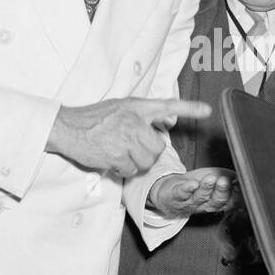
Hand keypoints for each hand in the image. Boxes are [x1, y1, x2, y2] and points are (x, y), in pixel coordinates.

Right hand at [47, 97, 210, 177]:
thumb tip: (167, 123)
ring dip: (135, 164)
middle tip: (131, 149)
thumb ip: (142, 115)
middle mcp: (133, 120)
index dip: (189, 108)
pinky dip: (123, 170)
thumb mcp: (119, 108)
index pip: (168, 105)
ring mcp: (125, 137)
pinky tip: (111, 159)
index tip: (208, 110)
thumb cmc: (93, 119)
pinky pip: (131, 170)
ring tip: (119, 153)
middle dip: (147, 154)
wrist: (67, 127)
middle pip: (157, 148)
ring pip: (146, 161)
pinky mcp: (116, 154)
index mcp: (136, 107)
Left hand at [147, 168, 236, 216]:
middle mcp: (205, 204)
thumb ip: (229, 178)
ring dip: (206, 188)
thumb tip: (242, 175)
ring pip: (200, 196)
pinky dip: (187, 189)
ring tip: (211, 179)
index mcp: (217, 201)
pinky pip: (182, 193)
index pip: (230, 200)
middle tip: (225, 181)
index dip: (235, 194)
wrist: (169, 193)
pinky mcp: (176, 196)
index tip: (240, 185)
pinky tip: (192, 184)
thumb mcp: (215, 180)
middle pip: (216, 200)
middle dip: (222, 191)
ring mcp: (190, 201)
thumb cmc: (195, 186)